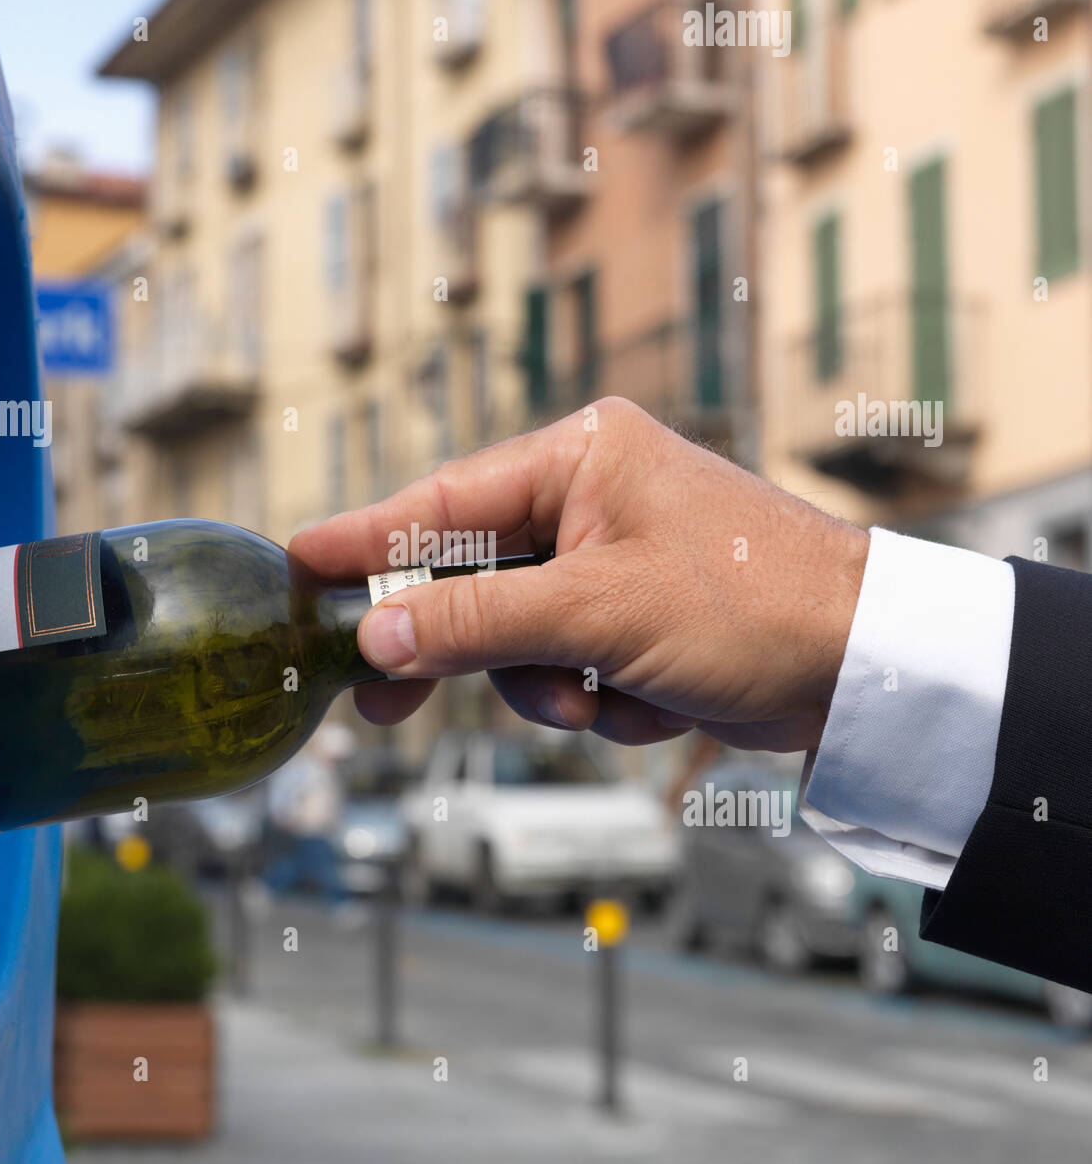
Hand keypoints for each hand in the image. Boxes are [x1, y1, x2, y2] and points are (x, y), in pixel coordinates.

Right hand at [289, 398, 869, 752]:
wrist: (865, 666)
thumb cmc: (748, 604)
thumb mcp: (594, 611)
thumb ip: (474, 621)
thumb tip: (376, 635)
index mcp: (578, 458)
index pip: (440, 501)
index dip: (364, 541)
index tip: (298, 565)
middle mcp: (589, 498)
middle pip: (470, 577)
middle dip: (453, 648)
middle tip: (375, 705)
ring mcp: (611, 562)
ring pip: (516, 637)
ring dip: (547, 687)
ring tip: (600, 697)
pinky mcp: (634, 620)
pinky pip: (568, 667)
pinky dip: (598, 699)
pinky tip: (652, 702)